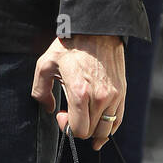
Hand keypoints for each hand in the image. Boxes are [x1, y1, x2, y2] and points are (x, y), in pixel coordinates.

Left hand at [31, 34, 125, 150]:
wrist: (96, 29)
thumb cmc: (71, 45)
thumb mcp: (46, 63)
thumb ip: (40, 90)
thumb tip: (48, 108)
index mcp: (80, 92)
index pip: (79, 130)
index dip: (67, 128)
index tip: (62, 116)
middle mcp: (100, 97)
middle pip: (92, 132)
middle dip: (79, 128)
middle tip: (71, 115)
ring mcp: (113, 96)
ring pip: (106, 130)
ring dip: (94, 130)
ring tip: (85, 119)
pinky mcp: (121, 92)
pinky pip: (117, 120)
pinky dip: (108, 126)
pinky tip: (99, 125)